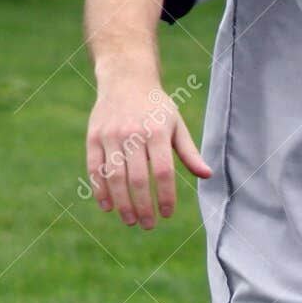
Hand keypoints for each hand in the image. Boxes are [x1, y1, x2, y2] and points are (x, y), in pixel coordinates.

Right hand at [86, 62, 210, 228]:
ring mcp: (110, 135)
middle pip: (137, 179)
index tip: (167, 214)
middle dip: (143, 207)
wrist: (125, 77)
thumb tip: (207, 175)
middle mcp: (132, 134)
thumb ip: (190, 152)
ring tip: (130, 220)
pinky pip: (95, 168)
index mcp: (157, 132)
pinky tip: (107, 206)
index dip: (165, 197)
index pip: (162, 172)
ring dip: (121, 203)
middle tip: (147, 225)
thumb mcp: (176, 124)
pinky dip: (100, 189)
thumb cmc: (156, 106)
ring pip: (114, 176)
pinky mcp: (93, 136)